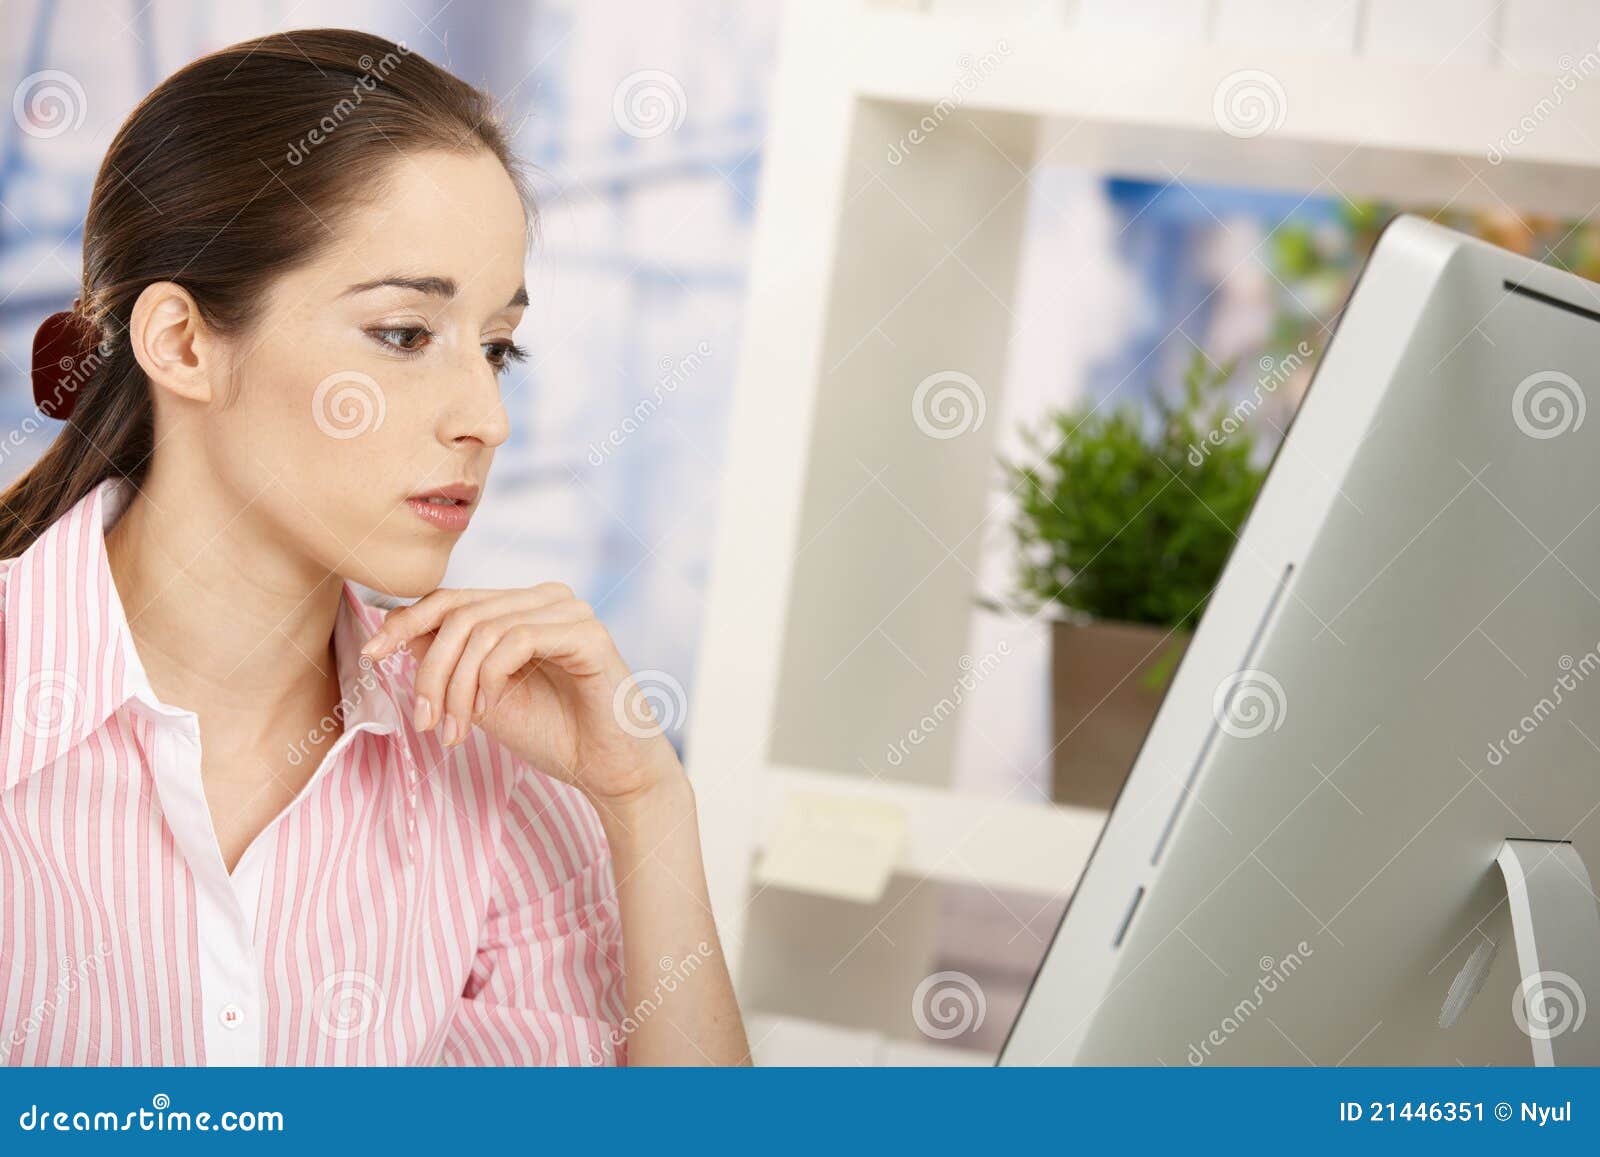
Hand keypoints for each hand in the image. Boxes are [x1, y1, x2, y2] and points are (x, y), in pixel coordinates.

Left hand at [357, 584, 680, 804]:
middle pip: (460, 613)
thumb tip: (395, 632)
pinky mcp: (588, 635)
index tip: (370, 657)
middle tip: (423, 721)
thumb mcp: (482, 697)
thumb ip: (450, 664)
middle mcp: (547, 598)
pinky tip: (488, 709)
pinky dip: (489, 677)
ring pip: (483, 629)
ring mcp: (570, 612)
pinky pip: (516, 640)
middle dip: (430, 670)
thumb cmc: (553, 734)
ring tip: (454, 730)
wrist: (609, 771)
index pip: (452, 599)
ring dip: (455, 686)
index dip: (404, 622)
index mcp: (523, 606)